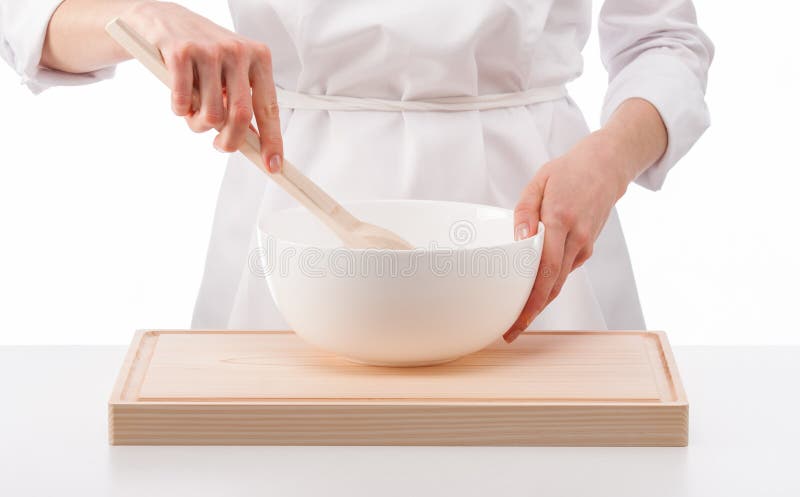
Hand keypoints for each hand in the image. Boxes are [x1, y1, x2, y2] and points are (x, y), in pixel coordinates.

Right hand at [120, 1, 281, 170]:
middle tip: (221, 145)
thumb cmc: (205, 54)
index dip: (272, 141)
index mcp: (258, 57)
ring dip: (199, 123)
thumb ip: (244, 103)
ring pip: (210, 114)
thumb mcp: (233, 73)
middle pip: (240, 116)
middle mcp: (238, 51)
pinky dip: (179, 110)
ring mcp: (210, 51)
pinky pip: (182, 103)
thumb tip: (255, 143)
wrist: (166, 20)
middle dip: (230, 141)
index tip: (273, 165)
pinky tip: (179, 94)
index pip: (269, 108)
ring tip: (194, 109)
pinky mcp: (181, 53)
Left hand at [503, 131, 631, 341]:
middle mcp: (576, 238)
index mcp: (560, 220)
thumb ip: (524, 212)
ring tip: (517, 316)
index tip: (516, 320)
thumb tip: (519, 239)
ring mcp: (585, 245)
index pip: (545, 270)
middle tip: (511, 331)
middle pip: (553, 285)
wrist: (606, 167)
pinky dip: (549, 283)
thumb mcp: (538, 183)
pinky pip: (564, 270)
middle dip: (532, 312)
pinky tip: (534, 288)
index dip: (531, 300)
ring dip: (540, 301)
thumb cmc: (568, 172)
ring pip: (560, 281)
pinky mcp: (587, 247)